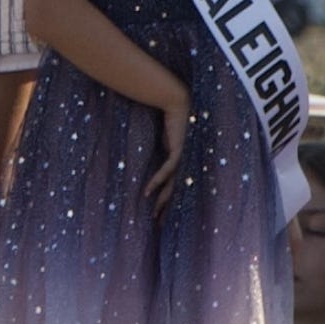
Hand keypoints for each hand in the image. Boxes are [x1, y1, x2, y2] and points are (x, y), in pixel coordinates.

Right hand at [144, 89, 190, 217]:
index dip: (167, 200)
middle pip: (176, 190)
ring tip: (155, 215)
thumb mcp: (160, 138)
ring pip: (174, 184)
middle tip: (159, 224)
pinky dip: (158, 180)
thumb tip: (140, 158)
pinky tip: (148, 191)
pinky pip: (168, 169)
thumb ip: (157, 149)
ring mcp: (183, 156)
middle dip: (168, 208)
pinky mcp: (178, 149)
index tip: (159, 214)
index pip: (175, 186)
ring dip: (163, 200)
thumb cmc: (165, 116)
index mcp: (180, 160)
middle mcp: (184, 161)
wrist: (174, 99)